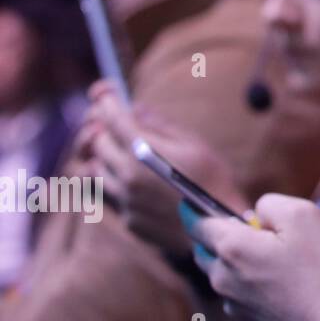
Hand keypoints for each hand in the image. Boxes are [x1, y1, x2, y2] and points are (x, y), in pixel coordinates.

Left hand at [85, 80, 247, 255]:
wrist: (219, 228)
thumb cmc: (214, 181)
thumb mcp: (194, 144)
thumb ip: (160, 125)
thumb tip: (135, 109)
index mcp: (142, 151)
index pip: (111, 118)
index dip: (105, 101)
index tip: (106, 93)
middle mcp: (126, 175)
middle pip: (98, 142)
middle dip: (105, 128)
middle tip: (117, 122)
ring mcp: (125, 199)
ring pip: (98, 170)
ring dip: (107, 157)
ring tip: (126, 153)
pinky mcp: (129, 219)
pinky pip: (114, 194)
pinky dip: (120, 183)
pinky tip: (141, 182)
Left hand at [190, 193, 319, 320]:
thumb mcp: (303, 215)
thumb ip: (271, 203)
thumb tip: (256, 212)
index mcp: (231, 247)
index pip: (196, 222)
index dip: (191, 207)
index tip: (188, 199)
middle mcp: (223, 275)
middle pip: (203, 248)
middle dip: (214, 232)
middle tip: (241, 223)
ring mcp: (232, 300)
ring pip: (219, 270)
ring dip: (231, 256)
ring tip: (265, 249)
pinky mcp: (246, 317)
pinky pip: (236, 289)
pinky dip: (246, 277)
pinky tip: (276, 277)